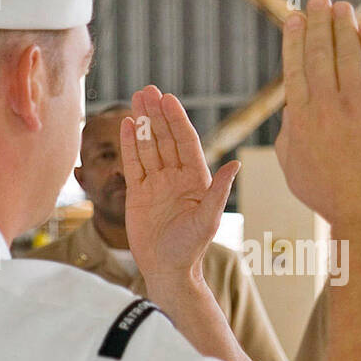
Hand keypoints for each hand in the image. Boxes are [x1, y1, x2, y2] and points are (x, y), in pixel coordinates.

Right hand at [120, 85, 239, 294]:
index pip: (185, 142)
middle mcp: (176, 177)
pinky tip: (125, 125)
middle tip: (147, 90)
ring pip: (148, 147)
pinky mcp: (138, 194)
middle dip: (156, 115)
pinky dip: (129, 144)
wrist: (167, 270)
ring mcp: (156, 184)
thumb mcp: (208, 219)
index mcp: (196, 180)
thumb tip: (235, 164)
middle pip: (165, 138)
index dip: (176, 120)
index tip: (168, 99)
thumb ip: (218, 191)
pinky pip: (133, 164)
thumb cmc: (191, 248)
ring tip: (136, 99)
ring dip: (142, 124)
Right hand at [275, 0, 360, 228]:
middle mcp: (327, 105)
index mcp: (300, 119)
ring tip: (342, 7)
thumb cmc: (331, 196)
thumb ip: (288, 133)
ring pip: (349, 52)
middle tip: (319, 0)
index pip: (295, 67)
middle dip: (318, 21)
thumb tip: (290, 105)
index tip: (294, 18)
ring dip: (344, 24)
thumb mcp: (294, 168)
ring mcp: (359, 104)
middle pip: (320, 52)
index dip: (295, 38)